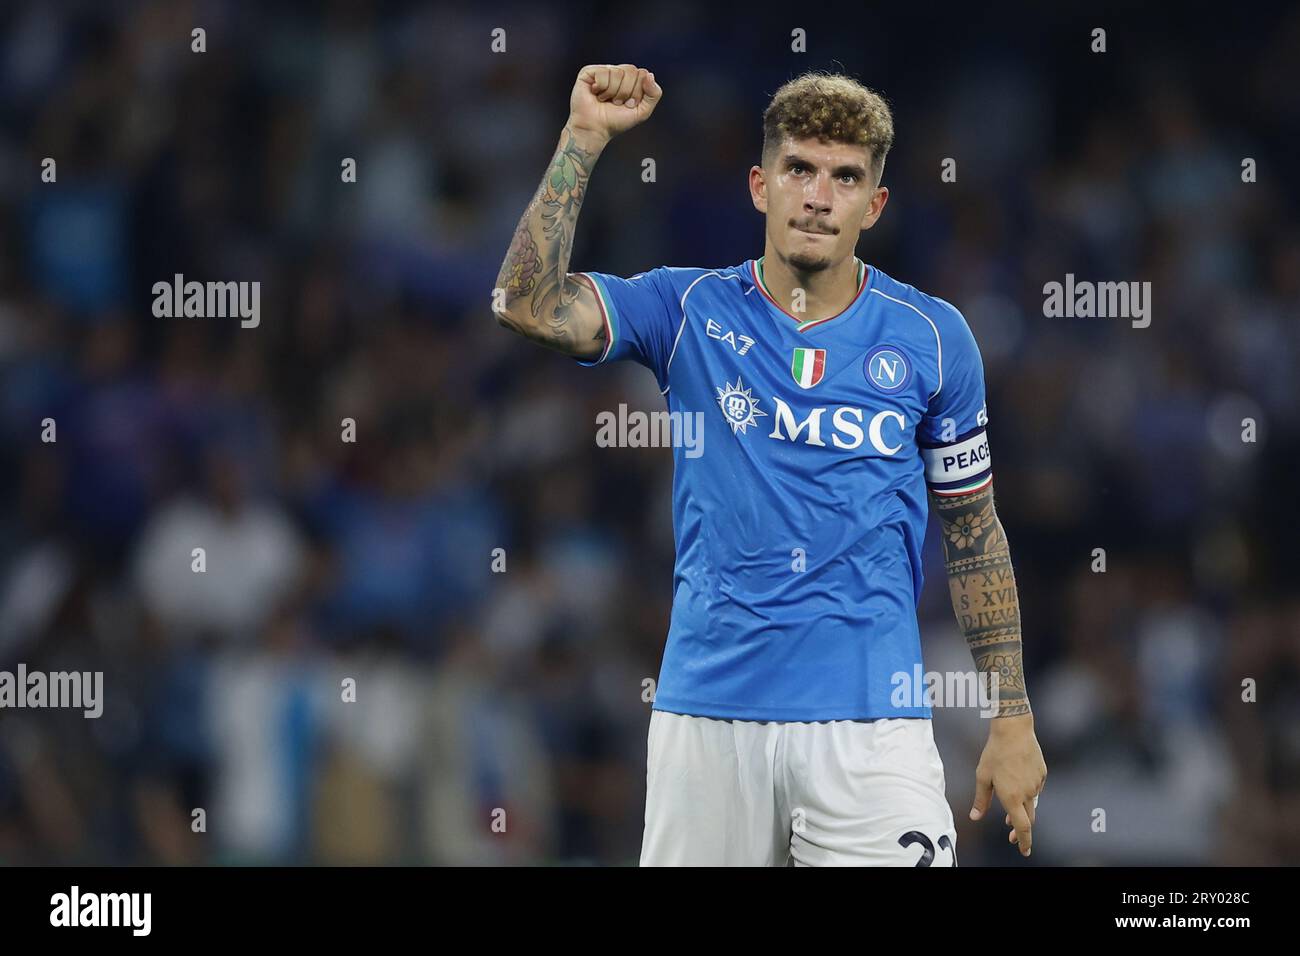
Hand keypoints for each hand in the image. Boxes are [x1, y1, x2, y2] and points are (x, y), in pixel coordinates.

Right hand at [568, 64, 661, 145]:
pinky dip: (602, 87)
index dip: (637, 92)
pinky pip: (603, 72)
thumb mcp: (643, 111)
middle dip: (626, 92)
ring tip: (606, 100)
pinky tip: (596, 94)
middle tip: (616, 103)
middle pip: (632, 71)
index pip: (642, 74)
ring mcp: (604, 71)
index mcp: (631, 80)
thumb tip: (650, 75)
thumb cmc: (616, 121)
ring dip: (613, 92)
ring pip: (618, 72)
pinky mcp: (589, 72)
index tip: (629, 104)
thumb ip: (654, 94)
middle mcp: (618, 73)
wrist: (596, 130)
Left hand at [969, 712, 1046, 856]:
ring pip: (1031, 801)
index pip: (1022, 827)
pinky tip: (1018, 780)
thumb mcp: (982, 776)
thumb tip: (975, 817)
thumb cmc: (995, 753)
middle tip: (1012, 836)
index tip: (1024, 850)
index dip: (1023, 841)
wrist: (1014, 731)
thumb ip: (981, 800)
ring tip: (1009, 802)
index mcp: (1012, 797)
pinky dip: (1027, 790)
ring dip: (1022, 806)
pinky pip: (1036, 788)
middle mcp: (1027, 793)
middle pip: (1029, 819)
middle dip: (1021, 830)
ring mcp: (1037, 784)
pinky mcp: (1043, 774)